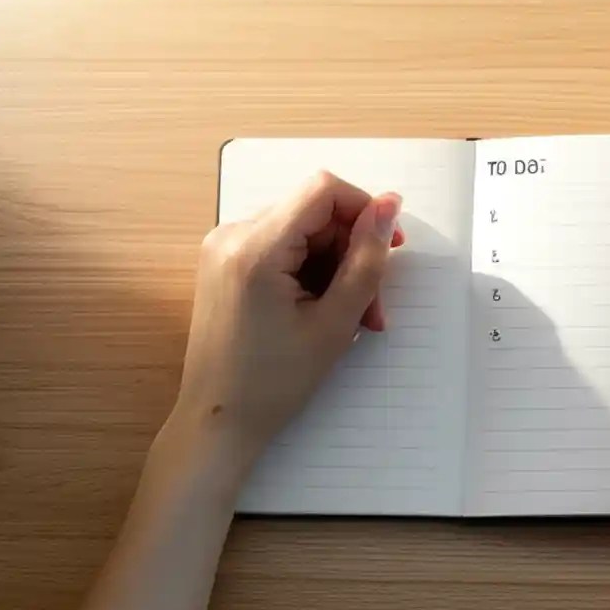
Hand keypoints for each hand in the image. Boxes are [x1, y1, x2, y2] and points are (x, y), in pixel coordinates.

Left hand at [166, 171, 403, 477]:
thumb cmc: (273, 383)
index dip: (365, 209)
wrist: (218, 419)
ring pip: (303, 232)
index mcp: (256, 248)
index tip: (390, 245)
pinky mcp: (226, 262)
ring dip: (336, 267)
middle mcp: (233, 235)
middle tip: (373, 306)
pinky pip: (283, 247)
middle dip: (353, 252)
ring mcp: (224, 247)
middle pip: (315, 214)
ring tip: (353, 317)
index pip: (323, 190)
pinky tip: (323, 310)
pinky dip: (311, 271)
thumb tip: (388, 206)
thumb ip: (366, 259)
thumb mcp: (335, 322)